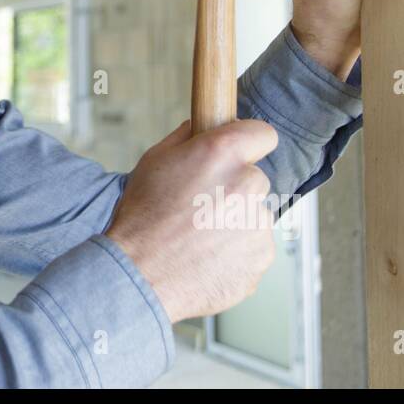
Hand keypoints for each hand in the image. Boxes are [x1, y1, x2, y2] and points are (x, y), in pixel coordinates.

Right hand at [105, 118, 278, 322]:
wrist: (140, 275)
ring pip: (254, 215)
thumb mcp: (153, 162)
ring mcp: (259, 223)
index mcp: (223, 153)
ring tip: (199, 237)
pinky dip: (237, 252)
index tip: (238, 154)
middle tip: (201, 206)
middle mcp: (248, 183)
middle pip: (255, 178)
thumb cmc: (141, 218)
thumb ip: (184, 138)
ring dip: (235, 222)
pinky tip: (207, 256)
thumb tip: (199, 128)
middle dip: (234, 188)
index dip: (249, 143)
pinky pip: (255, 246)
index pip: (263, 133)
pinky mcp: (262, 256)